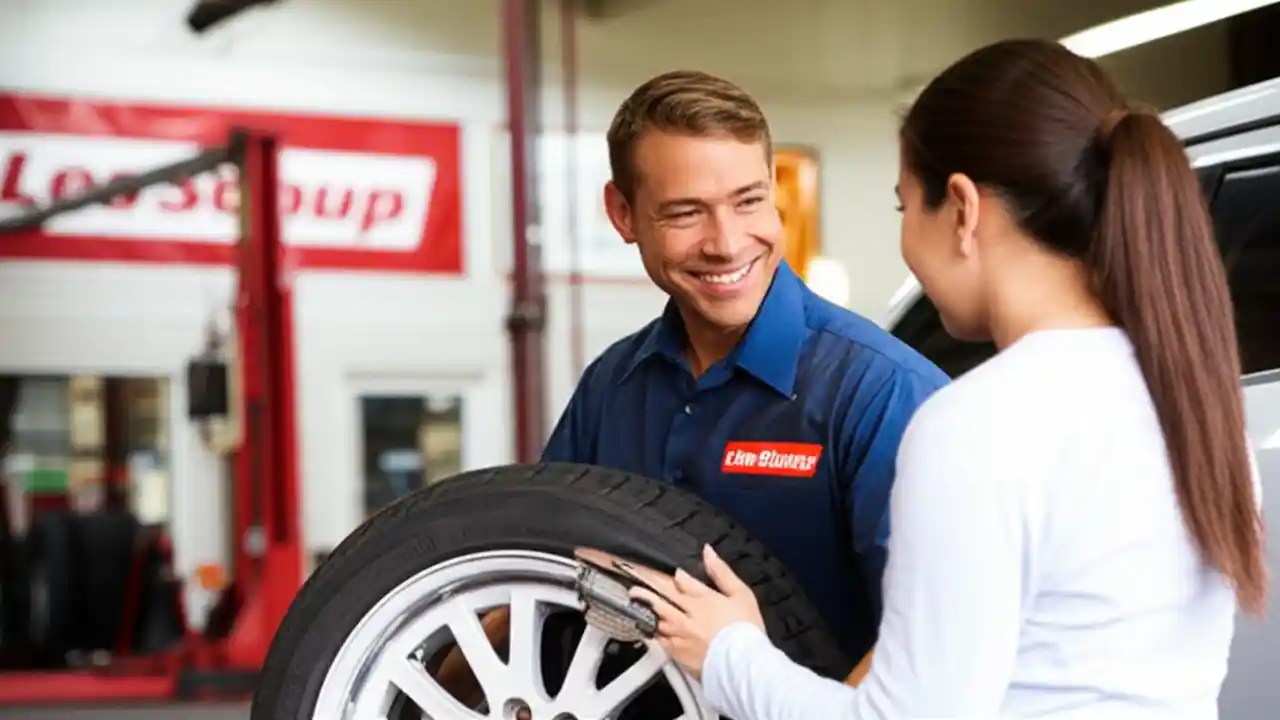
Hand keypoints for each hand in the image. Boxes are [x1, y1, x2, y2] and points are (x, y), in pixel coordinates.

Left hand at [627, 544, 765, 679]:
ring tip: (634, 597)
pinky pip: (659, 638)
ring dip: (645, 604)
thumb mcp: (741, 594)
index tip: (671, 573)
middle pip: (663, 595)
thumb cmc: (746, 631)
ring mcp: (679, 633)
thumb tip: (707, 551)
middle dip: (648, 584)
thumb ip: (721, 572)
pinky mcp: (677, 652)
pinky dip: (651, 630)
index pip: (683, 581)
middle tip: (635, 575)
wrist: (741, 665)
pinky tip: (646, 626)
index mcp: (703, 599)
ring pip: (657, 615)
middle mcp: (687, 614)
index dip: (675, 576)